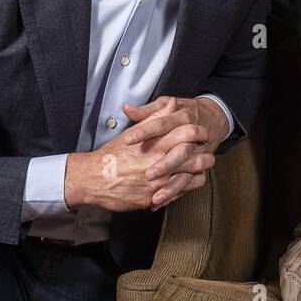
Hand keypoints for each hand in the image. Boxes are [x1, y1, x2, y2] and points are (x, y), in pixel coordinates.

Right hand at [65, 96, 225, 211]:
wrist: (94, 179)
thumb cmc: (114, 155)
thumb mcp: (134, 131)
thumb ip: (156, 117)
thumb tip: (173, 103)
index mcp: (156, 144)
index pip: (188, 134)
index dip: (199, 132)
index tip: (202, 132)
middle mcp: (160, 164)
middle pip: (197, 158)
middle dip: (206, 154)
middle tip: (207, 152)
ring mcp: (159, 183)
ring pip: (192, 178)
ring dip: (199, 172)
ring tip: (201, 167)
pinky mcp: (155, 198)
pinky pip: (179, 193)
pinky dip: (186, 187)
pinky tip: (186, 181)